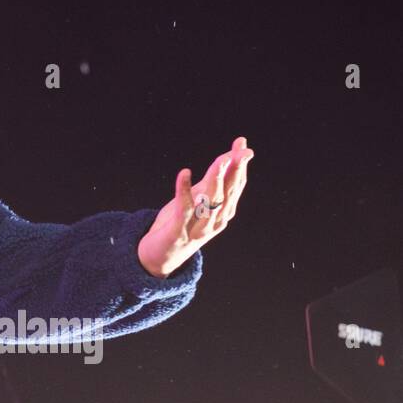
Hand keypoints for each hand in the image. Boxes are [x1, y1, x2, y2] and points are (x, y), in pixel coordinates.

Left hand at [138, 136, 253, 277]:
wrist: (159, 258)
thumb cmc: (179, 225)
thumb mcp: (196, 201)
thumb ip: (210, 183)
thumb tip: (225, 159)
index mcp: (222, 214)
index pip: (236, 186)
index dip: (240, 165)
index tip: (243, 144)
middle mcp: (215, 221)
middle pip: (228, 192)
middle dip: (236, 170)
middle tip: (243, 151)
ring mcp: (199, 227)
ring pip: (211, 200)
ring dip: (216, 179)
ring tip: (221, 160)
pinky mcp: (179, 230)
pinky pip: (184, 208)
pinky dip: (184, 190)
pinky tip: (184, 173)